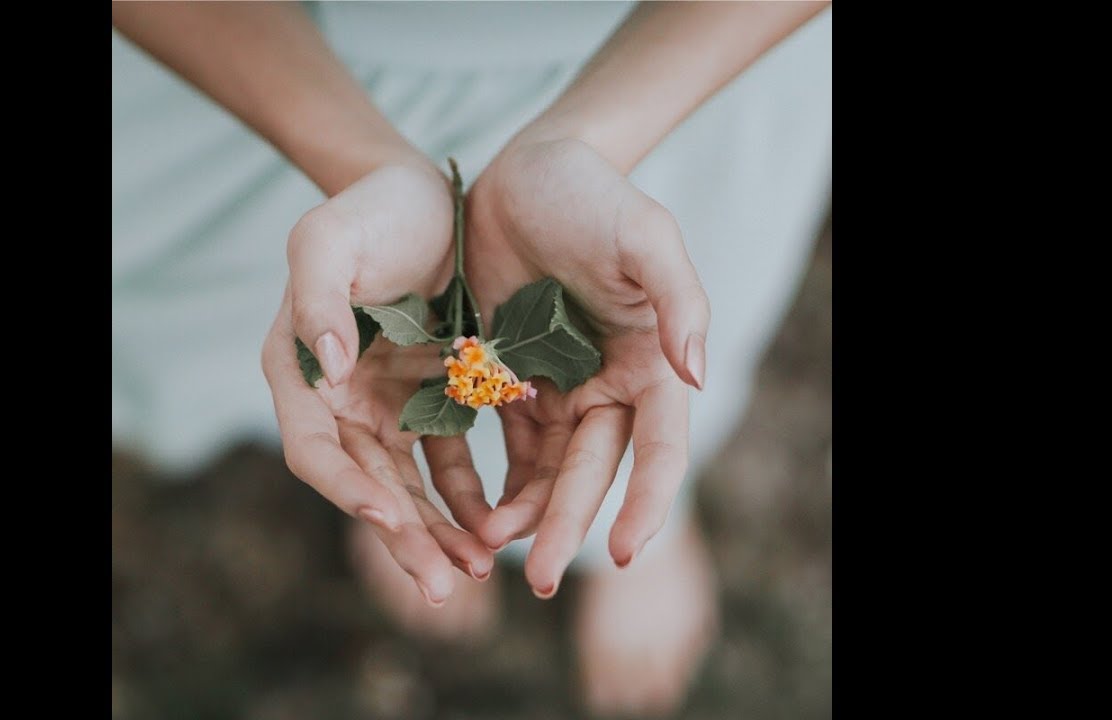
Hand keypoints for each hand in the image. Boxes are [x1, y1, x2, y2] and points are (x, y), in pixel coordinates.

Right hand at [261, 161, 494, 605]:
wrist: (427, 193)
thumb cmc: (370, 210)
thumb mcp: (330, 238)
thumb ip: (316, 295)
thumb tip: (326, 367)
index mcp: (300, 370)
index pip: (314, 449)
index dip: (347, 489)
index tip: (391, 518)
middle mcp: (339, 400)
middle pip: (366, 486)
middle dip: (404, 538)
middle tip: (445, 585)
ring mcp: (387, 405)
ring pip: (410, 488)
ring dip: (440, 532)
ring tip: (479, 570)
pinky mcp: (433, 400)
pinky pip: (450, 461)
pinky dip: (471, 497)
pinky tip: (499, 525)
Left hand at [463, 136, 709, 596]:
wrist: (523, 169)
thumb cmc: (593, 196)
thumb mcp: (645, 235)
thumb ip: (680, 301)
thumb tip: (699, 377)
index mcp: (650, 363)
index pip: (659, 449)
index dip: (646, 502)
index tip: (625, 554)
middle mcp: (608, 385)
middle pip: (591, 472)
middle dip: (567, 526)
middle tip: (541, 580)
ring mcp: (556, 386)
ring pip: (544, 470)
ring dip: (523, 514)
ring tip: (491, 550)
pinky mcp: (507, 378)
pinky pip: (501, 443)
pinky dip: (489, 480)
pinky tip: (468, 513)